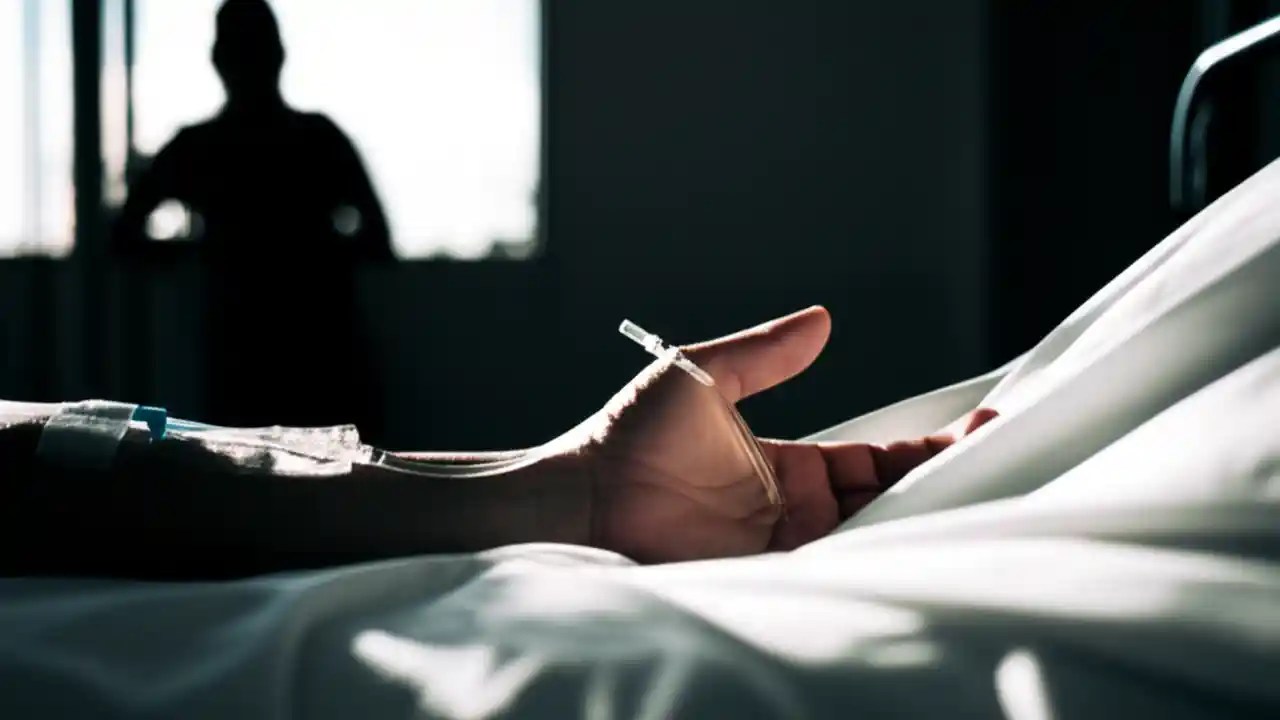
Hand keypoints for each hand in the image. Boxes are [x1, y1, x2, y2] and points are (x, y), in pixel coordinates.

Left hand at [571, 306, 995, 562]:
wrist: (587, 496)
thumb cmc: (633, 435)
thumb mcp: (706, 378)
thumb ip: (765, 353)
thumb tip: (823, 319)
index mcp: (792, 463)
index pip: (877, 457)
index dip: (927, 446)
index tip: (979, 428)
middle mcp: (797, 507)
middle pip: (886, 499)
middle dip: (942, 484)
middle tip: (1004, 462)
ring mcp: (786, 545)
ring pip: (870, 535)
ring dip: (920, 518)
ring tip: (985, 496)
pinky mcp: (770, 574)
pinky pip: (835, 567)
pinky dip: (878, 556)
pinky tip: (921, 540)